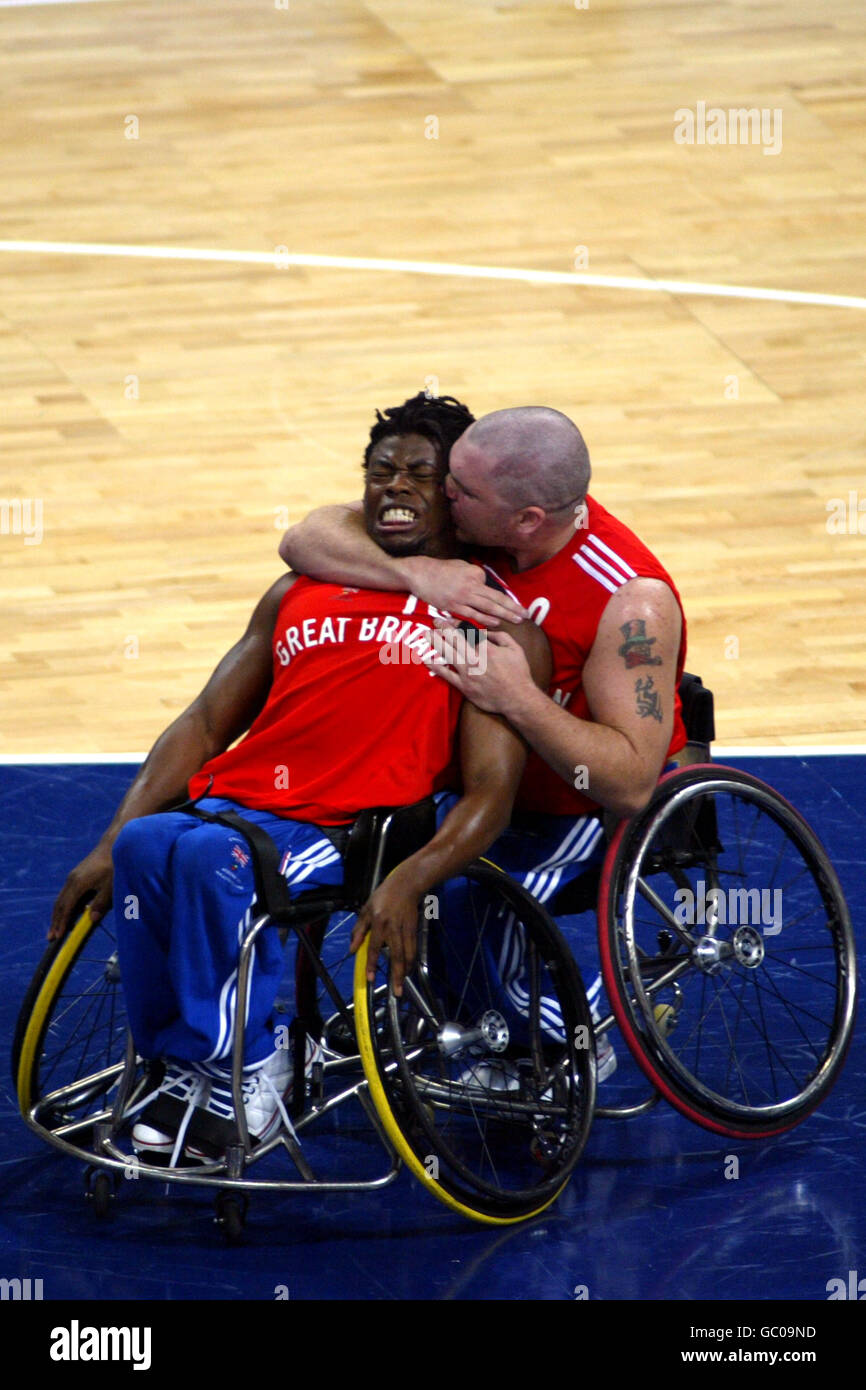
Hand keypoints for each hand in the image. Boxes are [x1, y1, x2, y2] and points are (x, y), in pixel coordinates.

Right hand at [49, 843, 113, 939]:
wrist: (115, 842)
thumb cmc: (115, 864)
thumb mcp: (111, 885)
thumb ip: (102, 903)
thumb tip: (92, 919)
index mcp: (78, 884)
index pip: (66, 908)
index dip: (61, 923)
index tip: (58, 936)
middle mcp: (72, 880)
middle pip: (59, 905)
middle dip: (55, 922)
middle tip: (51, 938)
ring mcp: (74, 876)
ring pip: (62, 899)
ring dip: (59, 914)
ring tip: (58, 928)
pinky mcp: (79, 875)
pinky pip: (68, 893)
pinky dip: (66, 905)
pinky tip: (71, 913)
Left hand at [350, 868, 422, 996]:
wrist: (406, 884)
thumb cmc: (383, 896)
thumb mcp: (365, 909)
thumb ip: (358, 930)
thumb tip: (351, 948)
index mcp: (377, 922)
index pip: (373, 947)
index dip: (371, 964)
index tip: (370, 978)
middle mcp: (392, 928)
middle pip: (395, 956)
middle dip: (396, 975)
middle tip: (397, 992)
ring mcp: (404, 929)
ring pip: (407, 955)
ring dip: (405, 972)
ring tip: (402, 985)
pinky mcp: (413, 929)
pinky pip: (413, 949)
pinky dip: (412, 961)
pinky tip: (408, 970)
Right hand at [403, 556, 528, 627]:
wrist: (420, 573)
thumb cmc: (441, 569)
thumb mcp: (461, 566)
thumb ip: (474, 575)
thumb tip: (484, 583)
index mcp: (475, 575)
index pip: (493, 588)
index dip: (505, 599)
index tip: (517, 606)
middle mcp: (472, 585)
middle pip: (497, 599)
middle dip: (513, 607)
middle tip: (526, 614)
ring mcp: (463, 597)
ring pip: (488, 608)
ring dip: (505, 615)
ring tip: (517, 620)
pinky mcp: (453, 607)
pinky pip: (473, 615)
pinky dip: (486, 619)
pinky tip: (497, 623)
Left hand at [427, 624, 533, 715]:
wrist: (517, 698)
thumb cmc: (518, 673)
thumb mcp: (515, 648)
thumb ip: (500, 636)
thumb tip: (484, 631)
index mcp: (486, 648)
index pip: (467, 631)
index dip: (455, 623)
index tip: (447, 618)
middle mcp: (474, 658)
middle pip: (454, 640)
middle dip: (442, 629)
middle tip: (433, 621)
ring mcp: (467, 673)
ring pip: (447, 654)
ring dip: (436, 643)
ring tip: (426, 635)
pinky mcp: (463, 686)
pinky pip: (446, 675)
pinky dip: (435, 666)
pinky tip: (426, 659)